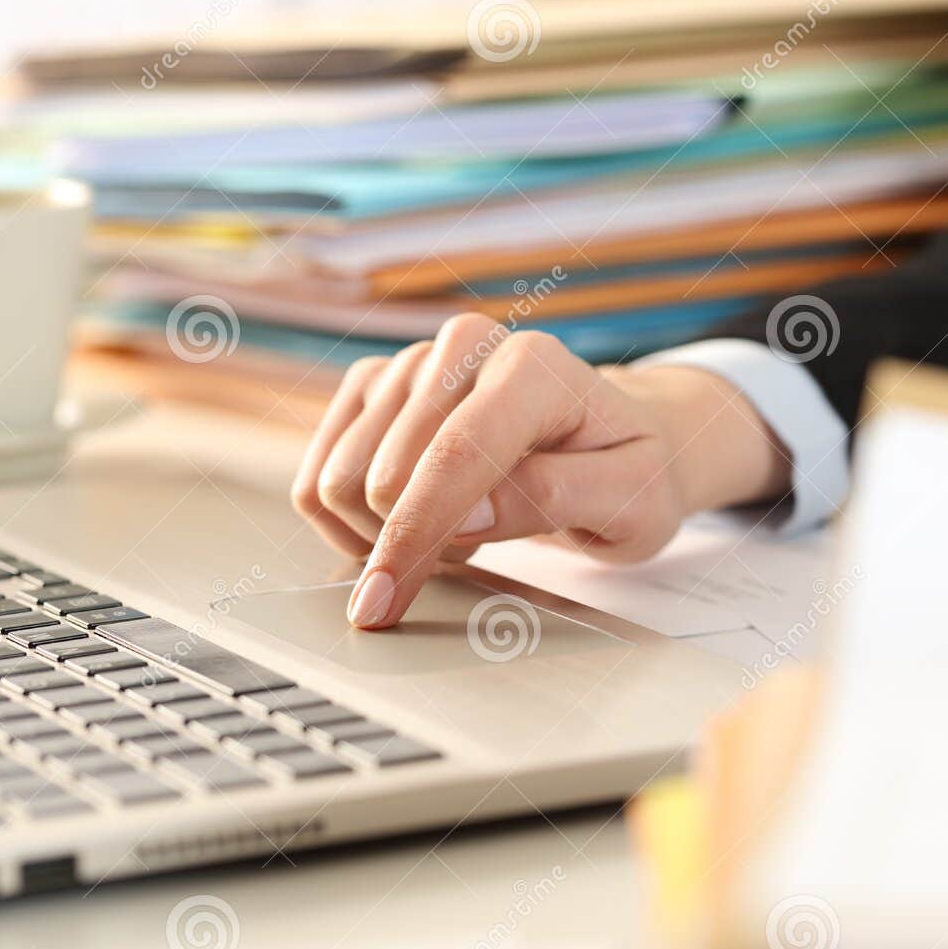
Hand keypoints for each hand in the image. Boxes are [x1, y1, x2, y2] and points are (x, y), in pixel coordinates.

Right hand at [290, 314, 790, 627]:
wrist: (613, 437)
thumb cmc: (628, 470)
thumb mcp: (627, 499)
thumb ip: (555, 498)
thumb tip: (467, 516)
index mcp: (533, 366)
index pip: (455, 455)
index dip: (414, 535)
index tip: (384, 602)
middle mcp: (463, 346)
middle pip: (382, 474)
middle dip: (411, 543)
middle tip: (476, 551)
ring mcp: (411, 362)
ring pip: (339, 477)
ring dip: (382, 533)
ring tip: (455, 532)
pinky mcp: (375, 386)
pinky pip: (319, 474)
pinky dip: (352, 520)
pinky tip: (411, 521)